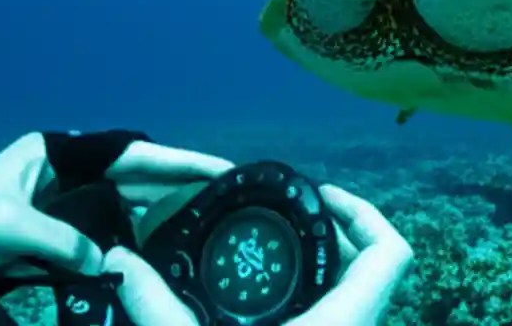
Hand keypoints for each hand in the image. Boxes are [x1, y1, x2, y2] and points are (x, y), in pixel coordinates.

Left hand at [0, 131, 232, 282]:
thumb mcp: (7, 230)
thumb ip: (61, 241)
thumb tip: (107, 261)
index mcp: (53, 152)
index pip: (130, 153)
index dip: (177, 162)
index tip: (218, 168)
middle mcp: (62, 167)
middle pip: (136, 171)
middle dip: (180, 179)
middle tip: (227, 189)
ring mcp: (58, 197)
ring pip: (125, 198)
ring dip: (161, 206)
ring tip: (205, 214)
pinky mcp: (53, 225)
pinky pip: (106, 225)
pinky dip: (133, 233)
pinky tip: (157, 245)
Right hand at [110, 183, 412, 325]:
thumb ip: (154, 305)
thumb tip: (118, 260)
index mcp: (344, 323)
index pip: (393, 253)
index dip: (365, 213)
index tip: (318, 198)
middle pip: (373, 269)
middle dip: (333, 237)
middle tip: (283, 221)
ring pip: (355, 299)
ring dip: (323, 271)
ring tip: (271, 255)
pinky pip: (335, 321)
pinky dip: (312, 301)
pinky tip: (267, 304)